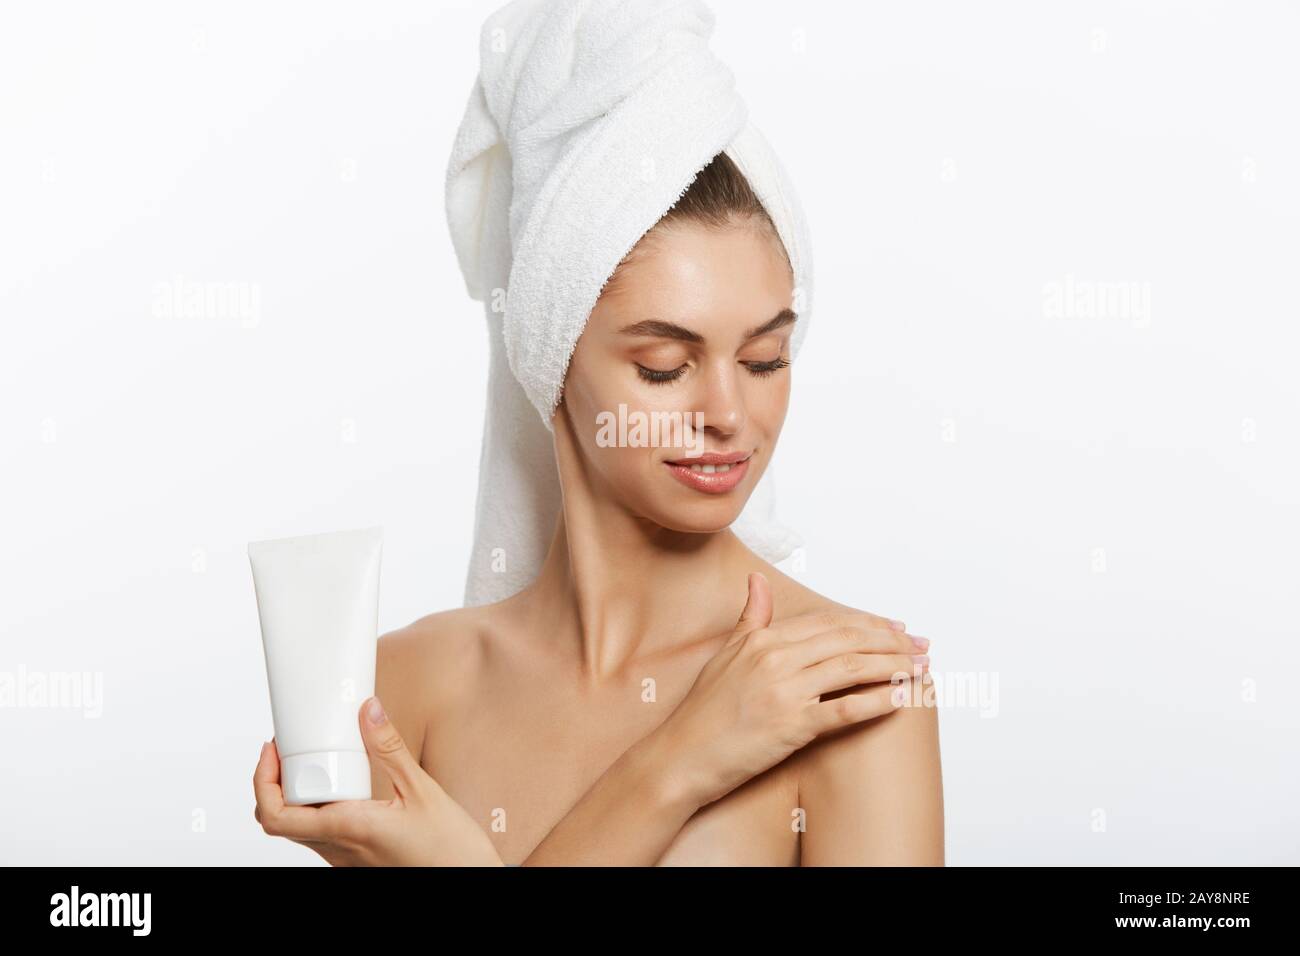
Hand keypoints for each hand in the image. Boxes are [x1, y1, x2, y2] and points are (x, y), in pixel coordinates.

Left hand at [253, 696, 502, 865]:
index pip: (277, 815)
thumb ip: (389, 749)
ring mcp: (344, 858)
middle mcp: (338, 849)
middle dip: (274, 781)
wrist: (467, 878)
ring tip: (317, 761)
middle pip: (279, 820)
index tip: (273, 749)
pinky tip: (344, 784)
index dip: (262, 781)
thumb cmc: (449, 850)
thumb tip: (368, 712)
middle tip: (290, 749)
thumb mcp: (422, 790)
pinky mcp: (356, 859)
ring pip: (299, 828)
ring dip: (296, 794)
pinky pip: (321, 833)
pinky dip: (318, 805)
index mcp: (347, 829)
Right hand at [651, 572, 929, 807]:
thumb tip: (757, 581)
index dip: (868, 623)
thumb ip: (749, 617)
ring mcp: (784, 691)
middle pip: (848, 640)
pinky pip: (845, 708)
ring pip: (853, 668)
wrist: (680, 756)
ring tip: (920, 668)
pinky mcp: (791, 726)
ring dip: (894, 666)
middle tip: (921, 646)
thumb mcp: (725, 654)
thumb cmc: (702, 711)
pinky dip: (878, 701)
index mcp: (762, 638)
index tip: (896, 628)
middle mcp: (775, 658)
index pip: (829, 622)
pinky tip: (902, 698)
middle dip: (891, 641)